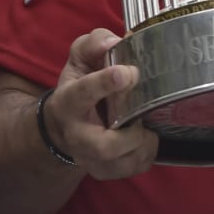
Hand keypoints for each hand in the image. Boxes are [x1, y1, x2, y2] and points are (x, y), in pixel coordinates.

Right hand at [43, 28, 154, 178]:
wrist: (65, 125)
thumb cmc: (79, 86)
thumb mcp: (81, 58)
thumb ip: (95, 44)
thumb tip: (114, 41)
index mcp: (69, 101)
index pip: (83, 93)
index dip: (104, 83)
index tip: (126, 72)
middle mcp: (77, 136)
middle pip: (105, 147)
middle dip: (131, 135)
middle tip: (142, 117)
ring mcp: (92, 159)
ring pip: (124, 163)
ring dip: (144, 143)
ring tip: (145, 124)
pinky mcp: (106, 171)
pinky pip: (136, 167)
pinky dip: (147, 153)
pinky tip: (145, 136)